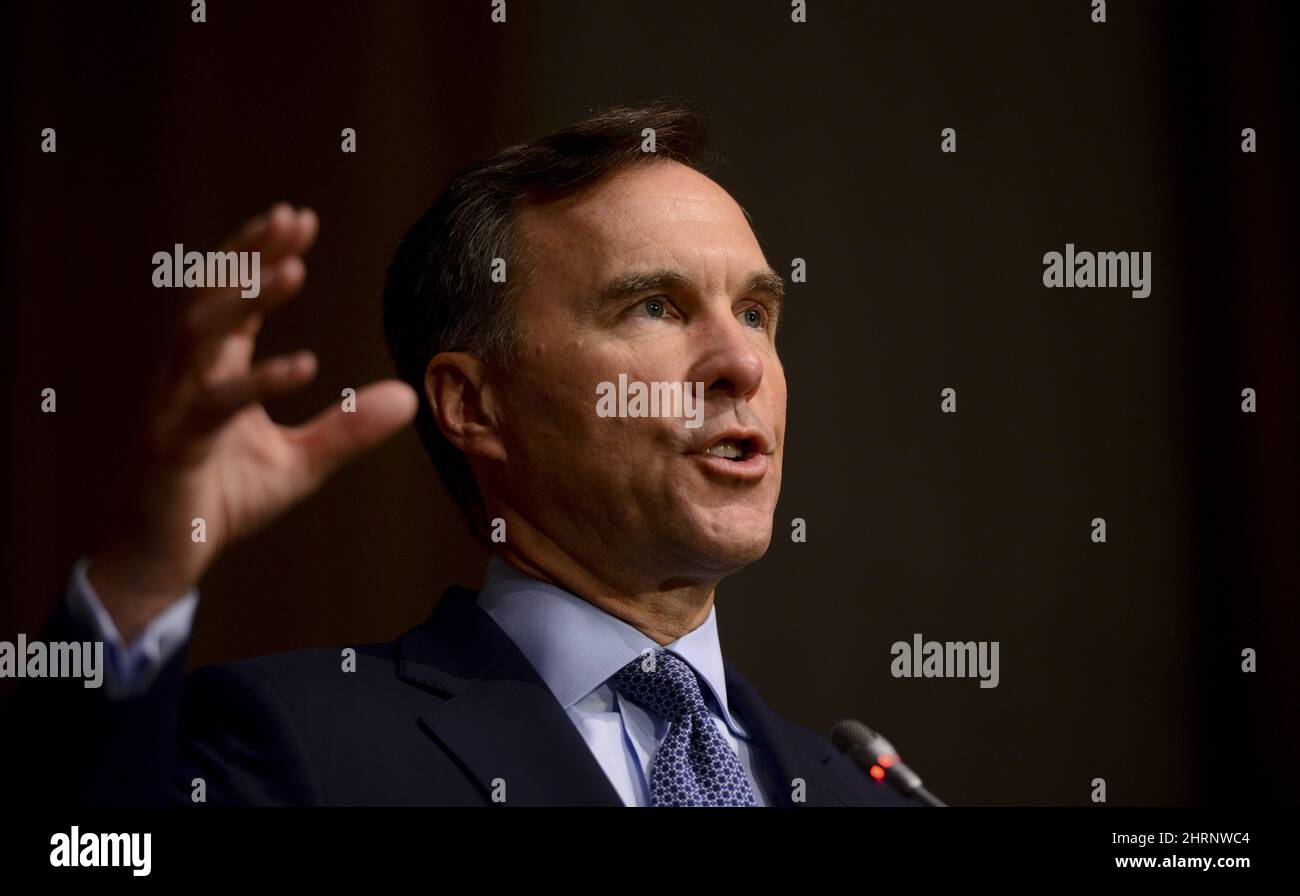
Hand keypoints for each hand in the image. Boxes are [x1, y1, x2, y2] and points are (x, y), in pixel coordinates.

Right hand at [90, 203, 416, 641]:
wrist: (163, 558)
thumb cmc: (220, 500)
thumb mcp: (300, 463)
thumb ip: (348, 427)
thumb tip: (409, 397)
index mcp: (214, 371)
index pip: (238, 300)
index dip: (265, 258)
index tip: (301, 220)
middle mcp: (189, 377)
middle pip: (214, 297)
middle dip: (251, 255)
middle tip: (291, 218)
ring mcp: (176, 407)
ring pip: (201, 335)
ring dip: (246, 298)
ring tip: (292, 269)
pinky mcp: (175, 446)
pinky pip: (216, 405)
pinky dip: (258, 382)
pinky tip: (304, 364)